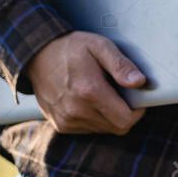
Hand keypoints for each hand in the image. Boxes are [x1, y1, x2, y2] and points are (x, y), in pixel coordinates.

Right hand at [24, 31, 146, 134]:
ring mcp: (67, 120)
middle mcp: (77, 111)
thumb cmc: (72, 48)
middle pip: (117, 128)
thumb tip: (140, 82)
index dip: (137, 111)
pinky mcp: (60, 124)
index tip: (136, 98)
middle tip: (122, 94)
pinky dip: (95, 119)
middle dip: (126, 114)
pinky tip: (90, 101)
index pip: (126, 119)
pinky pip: (89, 129)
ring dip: (110, 116)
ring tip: (103, 94)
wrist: (37, 55)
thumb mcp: (100, 47)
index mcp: (90, 91)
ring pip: (104, 129)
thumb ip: (121, 65)